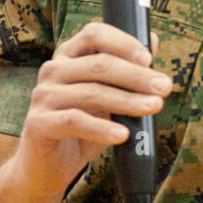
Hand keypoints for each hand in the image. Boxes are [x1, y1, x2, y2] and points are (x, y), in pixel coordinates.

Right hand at [13, 22, 171, 199]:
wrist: (51, 167)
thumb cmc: (84, 127)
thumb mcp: (109, 97)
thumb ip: (127, 71)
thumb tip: (151, 39)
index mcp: (69, 56)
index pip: (94, 34)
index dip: (123, 43)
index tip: (149, 59)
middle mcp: (53, 70)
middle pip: (98, 64)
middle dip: (136, 76)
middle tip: (165, 87)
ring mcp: (43, 95)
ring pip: (91, 93)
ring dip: (127, 100)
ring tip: (154, 107)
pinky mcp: (38, 123)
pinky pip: (74, 121)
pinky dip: (102, 128)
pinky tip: (123, 135)